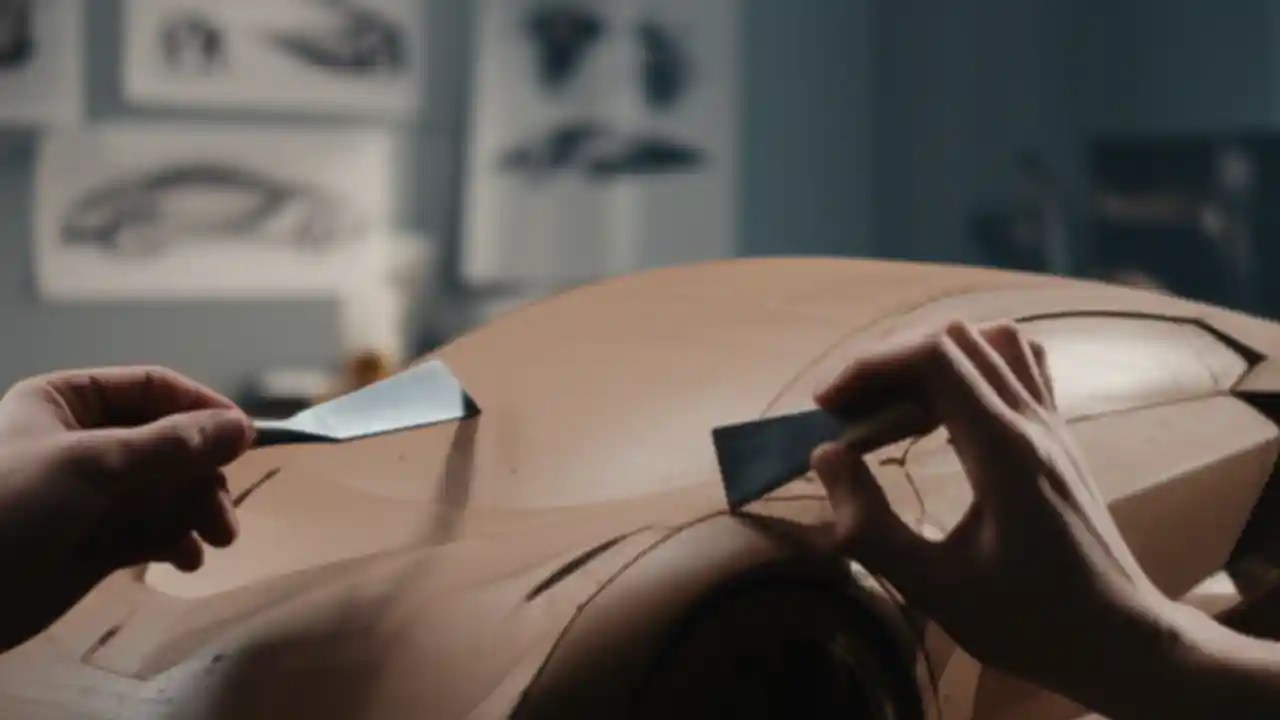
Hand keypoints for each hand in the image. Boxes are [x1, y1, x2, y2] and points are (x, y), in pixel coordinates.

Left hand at [0, 367, 252, 650]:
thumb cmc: (11, 507)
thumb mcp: (95, 464)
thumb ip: (174, 445)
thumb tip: (243, 427)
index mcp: (67, 401)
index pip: (153, 388)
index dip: (201, 408)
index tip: (245, 437)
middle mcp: (81, 441)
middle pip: (168, 442)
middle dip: (203, 474)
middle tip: (227, 507)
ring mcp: (89, 494)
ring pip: (166, 489)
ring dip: (198, 510)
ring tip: (218, 538)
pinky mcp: (93, 541)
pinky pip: (151, 529)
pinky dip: (176, 539)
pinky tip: (188, 558)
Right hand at [810, 322, 1184, 708]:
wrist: (1120, 641)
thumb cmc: (1029, 623)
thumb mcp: (935, 588)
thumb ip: (870, 525)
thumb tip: (826, 458)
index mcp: (1004, 450)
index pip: (934, 357)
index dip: (870, 367)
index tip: (828, 408)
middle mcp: (1034, 421)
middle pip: (956, 340)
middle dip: (889, 364)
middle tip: (850, 417)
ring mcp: (1054, 424)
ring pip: (993, 341)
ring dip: (932, 359)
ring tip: (895, 407)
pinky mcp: (1060, 436)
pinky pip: (1021, 365)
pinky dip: (973, 367)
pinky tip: (945, 412)